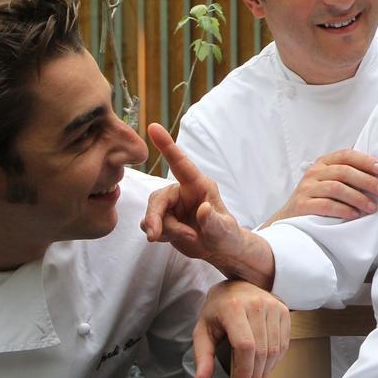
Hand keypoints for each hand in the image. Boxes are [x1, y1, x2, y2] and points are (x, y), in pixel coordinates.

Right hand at [141, 123, 274, 287]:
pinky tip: (173, 239)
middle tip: (155, 236)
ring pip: (153, 213)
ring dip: (162, 230)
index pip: (181, 163)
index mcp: (199, 185)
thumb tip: (203, 208)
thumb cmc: (226, 235)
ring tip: (188, 239)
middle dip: (154, 217)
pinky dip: (159, 235)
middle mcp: (183, 192)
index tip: (153, 127)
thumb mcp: (223, 230)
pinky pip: (150, 224)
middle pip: (158, 198)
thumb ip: (213, 221)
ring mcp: (172, 206)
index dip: (167, 145)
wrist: (219, 250)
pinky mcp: (164, 219)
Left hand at [193, 280, 289, 377]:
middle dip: (256, 376)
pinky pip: (283, 342)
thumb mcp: (202, 331)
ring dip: (266, 371)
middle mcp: (257, 304)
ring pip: (275, 348)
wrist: (237, 284)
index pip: (245, 345)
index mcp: (234, 308)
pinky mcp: (284, 310)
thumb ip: (202, 357)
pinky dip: (275, 360)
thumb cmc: (217, 310)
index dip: (245, 369)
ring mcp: (274, 306)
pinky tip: (265, 368)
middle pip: (262, 350)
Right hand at [269, 149, 377, 223]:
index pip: (346, 155)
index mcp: (323, 163)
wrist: (290, 221)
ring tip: (372, 207)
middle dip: (366, 181)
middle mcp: (314, 173)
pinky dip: (343, 209)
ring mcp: (306, 188)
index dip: (365, 160)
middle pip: (344, 171)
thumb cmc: (317, 201)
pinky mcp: (302, 205)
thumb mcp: (330, 183)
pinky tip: (355, 214)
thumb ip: (347, 176)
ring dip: (358, 197)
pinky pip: (326, 205)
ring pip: (337, 187)